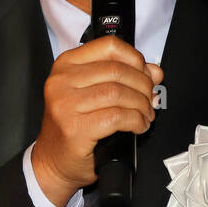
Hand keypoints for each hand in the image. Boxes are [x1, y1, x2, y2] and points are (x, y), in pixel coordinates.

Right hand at [30, 35, 162, 206]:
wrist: (53, 160)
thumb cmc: (73, 126)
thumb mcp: (93, 93)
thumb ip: (122, 77)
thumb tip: (154, 72)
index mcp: (65, 65)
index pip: (108, 46)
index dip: (135, 58)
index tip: (146, 74)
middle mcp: (61, 81)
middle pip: (117, 71)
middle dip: (143, 86)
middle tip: (150, 100)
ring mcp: (65, 105)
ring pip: (119, 93)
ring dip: (141, 105)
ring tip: (146, 115)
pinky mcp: (75, 128)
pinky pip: (117, 117)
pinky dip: (136, 121)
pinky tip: (138, 126)